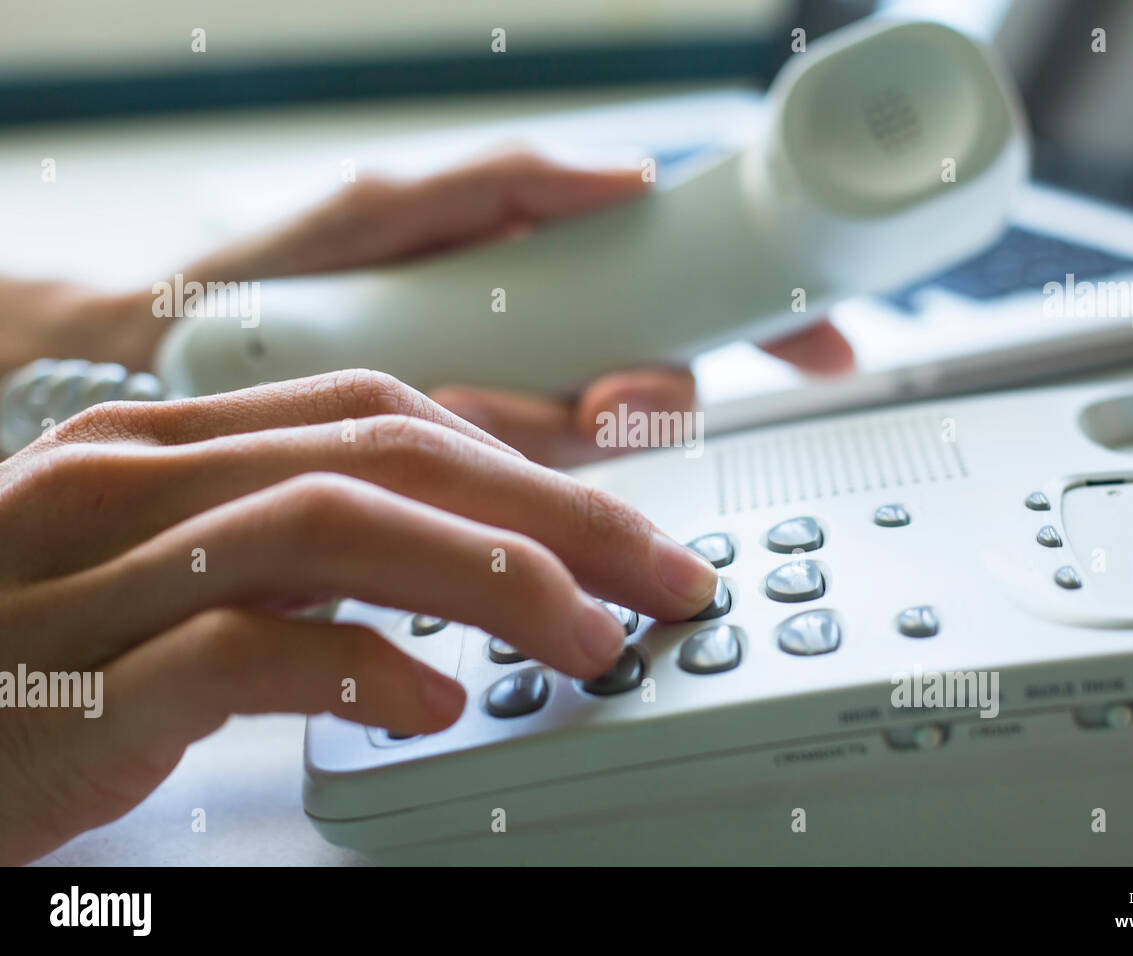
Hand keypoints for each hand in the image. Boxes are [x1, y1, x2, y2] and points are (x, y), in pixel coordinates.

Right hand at [0, 369, 718, 863]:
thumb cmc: (20, 661)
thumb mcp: (160, 573)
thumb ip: (289, 550)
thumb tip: (448, 569)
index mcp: (165, 448)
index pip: (381, 413)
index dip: (521, 462)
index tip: (622, 529)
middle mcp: (131, 483)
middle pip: (389, 453)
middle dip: (552, 513)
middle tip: (660, 577)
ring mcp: (95, 575)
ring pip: (331, 523)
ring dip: (488, 576)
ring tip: (586, 641)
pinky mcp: (67, 686)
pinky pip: (238, 650)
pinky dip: (356, 663)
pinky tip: (432, 702)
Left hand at [185, 149, 855, 465]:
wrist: (178, 350)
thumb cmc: (285, 267)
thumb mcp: (400, 205)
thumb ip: (510, 185)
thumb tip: (633, 178)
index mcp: (552, 289)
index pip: (691, 303)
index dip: (771, 321)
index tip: (829, 344)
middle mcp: (544, 361)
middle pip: (660, 393)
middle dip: (654, 400)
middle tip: (605, 397)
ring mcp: (506, 423)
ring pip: (593, 447)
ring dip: (565, 432)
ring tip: (488, 394)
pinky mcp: (460, 476)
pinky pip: (517, 477)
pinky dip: (503, 455)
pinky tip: (459, 422)